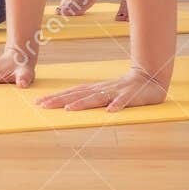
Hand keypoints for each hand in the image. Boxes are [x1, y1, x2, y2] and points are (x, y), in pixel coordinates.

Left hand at [36, 67, 167, 111]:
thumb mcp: (103, 93)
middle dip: (60, 100)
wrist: (149, 78)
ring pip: (97, 98)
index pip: (71, 93)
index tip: (39, 103)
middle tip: (43, 106)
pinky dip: (117, 105)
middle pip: (78, 95)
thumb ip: (88, 98)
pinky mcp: (131, 96)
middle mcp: (102, 89)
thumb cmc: (124, 89)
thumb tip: (68, 105)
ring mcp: (116, 92)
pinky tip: (110, 111)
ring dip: (83, 103)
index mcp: (94, 89)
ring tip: (70, 109)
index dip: (55, 98)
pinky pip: (124, 101)